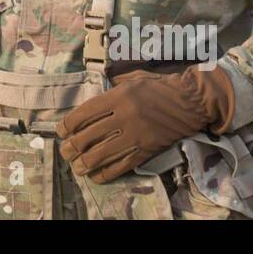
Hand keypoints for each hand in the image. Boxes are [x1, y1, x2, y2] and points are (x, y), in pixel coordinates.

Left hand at [56, 66, 234, 182]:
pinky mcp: (146, 151)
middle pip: (88, 136)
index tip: (60, 131)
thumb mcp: (133, 78)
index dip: (68, 124)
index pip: (84, 113)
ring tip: (76, 166)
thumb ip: (111, 86)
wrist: (192, 101)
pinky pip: (121, 166)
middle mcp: (125, 116)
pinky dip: (105, 173)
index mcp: (119, 96)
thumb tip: (94, 94)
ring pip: (101, 155)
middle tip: (65, 151)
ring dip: (84, 163)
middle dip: (72, 146)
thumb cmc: (160, 86)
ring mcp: (136, 136)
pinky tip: (95, 175)